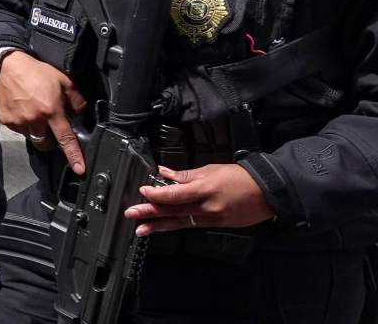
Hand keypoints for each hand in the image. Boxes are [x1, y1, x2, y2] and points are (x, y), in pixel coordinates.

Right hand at [0, 50, 87, 174]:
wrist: (5, 65)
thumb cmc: (34, 70)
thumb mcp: (63, 79)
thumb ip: (76, 99)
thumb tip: (79, 113)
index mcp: (51, 111)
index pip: (66, 139)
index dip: (74, 156)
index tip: (80, 169)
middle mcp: (34, 120)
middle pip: (46, 144)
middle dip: (50, 139)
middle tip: (50, 125)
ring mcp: (19, 122)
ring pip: (32, 137)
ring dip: (36, 130)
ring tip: (33, 112)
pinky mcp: (6, 121)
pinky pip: (19, 129)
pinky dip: (23, 123)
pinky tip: (22, 109)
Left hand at [126, 163, 273, 234]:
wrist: (267, 193)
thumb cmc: (240, 177)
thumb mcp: (211, 170)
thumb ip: (185, 175)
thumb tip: (164, 173)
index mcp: (204, 189)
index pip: (174, 194)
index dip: (156, 194)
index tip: (143, 192)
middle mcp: (206, 206)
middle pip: (173, 210)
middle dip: (150, 213)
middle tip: (131, 215)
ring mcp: (212, 218)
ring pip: (180, 221)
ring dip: (159, 225)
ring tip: (142, 229)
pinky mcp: (216, 225)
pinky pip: (192, 225)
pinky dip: (176, 225)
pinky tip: (164, 226)